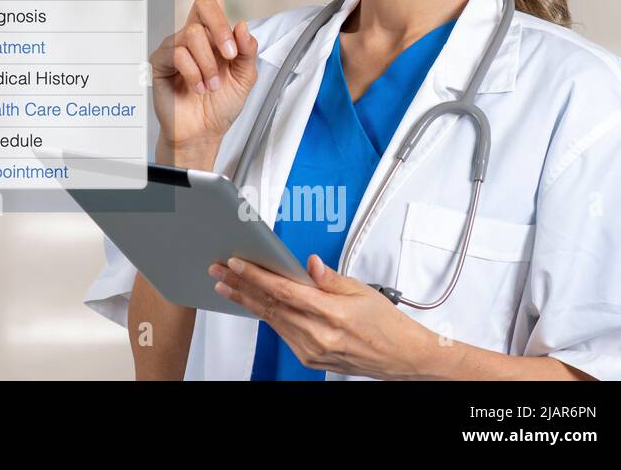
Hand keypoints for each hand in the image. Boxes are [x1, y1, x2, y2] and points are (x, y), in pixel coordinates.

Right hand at [150, 0, 258, 170]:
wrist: (202, 132)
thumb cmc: (222, 103)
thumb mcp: (247, 76)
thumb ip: (248, 50)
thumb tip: (242, 24)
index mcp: (213, 28)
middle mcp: (192, 30)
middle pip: (204, 4)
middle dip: (220, 29)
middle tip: (230, 55)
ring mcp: (174, 44)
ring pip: (193, 33)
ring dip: (210, 62)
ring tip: (212, 84)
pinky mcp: (159, 60)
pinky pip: (178, 52)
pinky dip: (195, 72)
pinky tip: (196, 86)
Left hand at [208, 254, 437, 379]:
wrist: (402, 357)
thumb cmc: (387, 325)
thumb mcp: (363, 291)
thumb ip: (331, 278)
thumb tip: (311, 264)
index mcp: (333, 315)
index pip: (285, 291)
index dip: (257, 276)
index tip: (238, 263)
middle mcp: (319, 335)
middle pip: (271, 305)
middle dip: (241, 285)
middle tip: (218, 269)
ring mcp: (311, 349)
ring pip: (272, 319)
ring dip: (246, 300)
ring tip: (226, 284)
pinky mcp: (308, 358)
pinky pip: (281, 332)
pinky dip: (265, 315)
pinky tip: (251, 303)